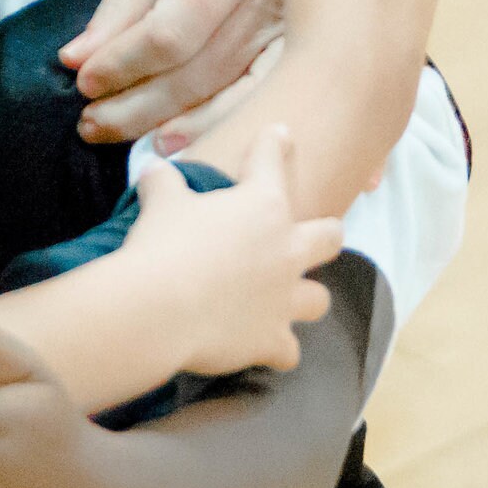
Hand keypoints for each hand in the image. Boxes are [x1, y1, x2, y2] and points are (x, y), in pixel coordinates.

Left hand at [61, 0, 296, 142]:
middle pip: (204, 71)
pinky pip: (267, 88)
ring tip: (119, 134)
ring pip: (235, 90)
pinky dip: (225, 120)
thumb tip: (82, 59)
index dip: (123, 63)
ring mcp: (306, 13)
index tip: (80, 80)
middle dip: (138, 106)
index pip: (174, 32)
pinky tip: (185, 140)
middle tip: (87, 124)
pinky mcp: (311, 28)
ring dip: (174, 123)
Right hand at [113, 128, 341, 375]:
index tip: (281, 135)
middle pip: (330, 236)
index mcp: (263, 206)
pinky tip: (265, 349)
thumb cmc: (163, 245)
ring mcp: (285, 299)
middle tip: (306, 237)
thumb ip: (164, 183)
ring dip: (304, 298)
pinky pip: (288, 352)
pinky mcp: (272, 340)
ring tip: (287, 300)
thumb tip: (157, 171)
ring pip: (319, 299)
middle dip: (324, 234)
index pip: (273, 162)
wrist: (159, 309)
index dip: (276, 144)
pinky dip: (277, 350)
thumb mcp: (160, 202)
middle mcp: (287, 250)